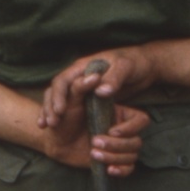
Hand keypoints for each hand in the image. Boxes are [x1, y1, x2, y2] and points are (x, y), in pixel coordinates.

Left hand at [38, 96, 148, 175]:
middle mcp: (121, 130)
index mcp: (119, 113)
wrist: (54, 140)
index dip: (130, 128)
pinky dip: (120, 170)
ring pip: (132, 155)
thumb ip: (80, 87)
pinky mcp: (112, 160)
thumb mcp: (71, 99)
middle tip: (95, 142)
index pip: (141, 120)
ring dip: (114, 156)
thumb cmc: (64, 116)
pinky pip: (128, 168)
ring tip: (93, 153)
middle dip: (117, 145)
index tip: (111, 130)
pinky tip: (107, 169)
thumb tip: (95, 78)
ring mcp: (117, 146)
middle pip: (136, 141)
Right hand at [39, 47, 157, 129]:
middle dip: (50, 106)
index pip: (63, 80)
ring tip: (46, 126)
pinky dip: (57, 115)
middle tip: (51, 123)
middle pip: (55, 90)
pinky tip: (50, 126)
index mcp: (85, 66)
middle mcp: (78, 76)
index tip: (60, 111)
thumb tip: (100, 91)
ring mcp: (81, 87)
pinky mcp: (86, 97)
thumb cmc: (134, 64)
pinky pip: (66, 106)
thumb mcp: (126, 68)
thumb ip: (114, 78)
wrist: (144, 66)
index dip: (58, 95)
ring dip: (49, 111)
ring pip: (57, 98)